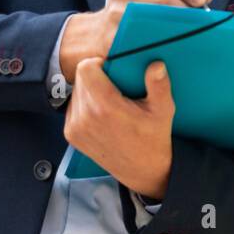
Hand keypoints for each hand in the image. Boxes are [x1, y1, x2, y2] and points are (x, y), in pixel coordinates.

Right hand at [59, 0, 213, 83]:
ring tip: (190, 37)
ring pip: (152, 21)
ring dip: (175, 30)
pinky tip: (173, 49)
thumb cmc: (135, 12)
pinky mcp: (112, 37)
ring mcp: (115, 14)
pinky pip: (141, 42)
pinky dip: (159, 45)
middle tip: (201, 25)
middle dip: (185, 12)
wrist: (98, 34)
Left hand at [62, 57, 174, 198]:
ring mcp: (75, 128)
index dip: (98, 63)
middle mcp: (85, 117)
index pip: (85, 68)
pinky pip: (73, 107)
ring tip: (109, 101)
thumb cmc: (153, 138)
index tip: (112, 70)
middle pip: (81, 78)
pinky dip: (85, 105)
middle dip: (96, 77)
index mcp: (106, 107)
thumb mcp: (163, 111)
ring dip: (89, 91)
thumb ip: (159, 86)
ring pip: (76, 92)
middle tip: (115, 87)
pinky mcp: (71, 135)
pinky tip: (101, 114)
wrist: (142, 170)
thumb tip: (156, 65)